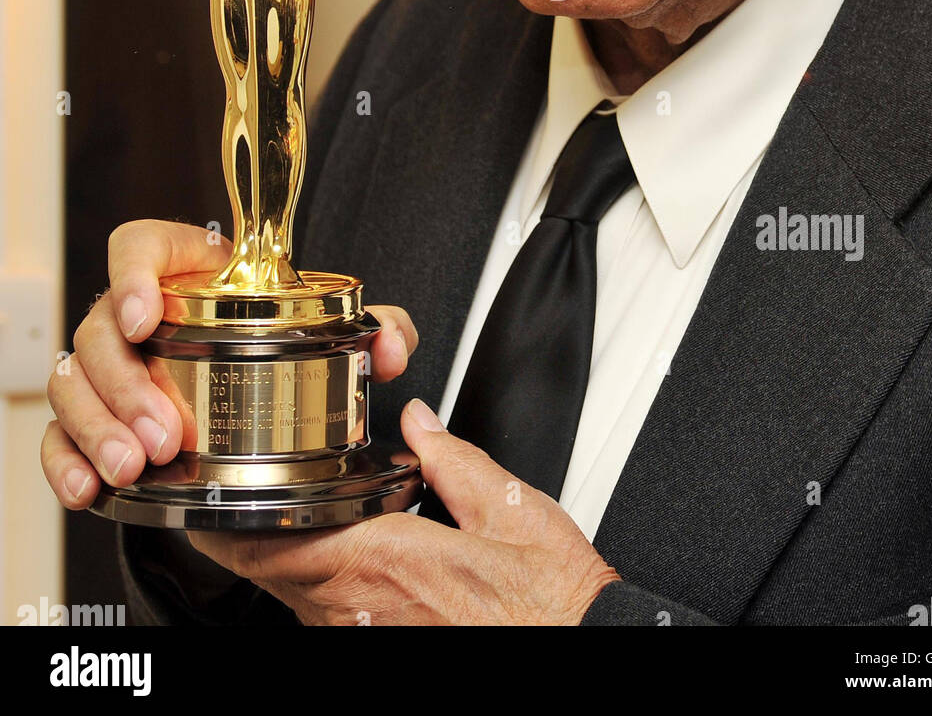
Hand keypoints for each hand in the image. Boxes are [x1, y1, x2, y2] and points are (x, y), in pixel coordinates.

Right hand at [40, 219, 417, 509]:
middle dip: (125, 385)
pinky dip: (67, 461)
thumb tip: (392, 344)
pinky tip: (89, 487)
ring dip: (99, 426)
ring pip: (75, 383)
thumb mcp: (331, 327)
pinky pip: (60, 433)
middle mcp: (137, 314)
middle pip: (101, 330)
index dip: (133, 273)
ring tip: (136, 464)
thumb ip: (375, 326)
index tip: (147, 314)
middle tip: (163, 431)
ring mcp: (112, 366)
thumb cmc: (282, 340)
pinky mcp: (98, 418)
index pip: (140, 247)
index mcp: (187, 272)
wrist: (260, 394)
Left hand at [189, 399, 620, 625]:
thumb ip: (455, 459)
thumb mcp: (513, 511)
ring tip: (298, 513)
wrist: (578, 654)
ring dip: (284, 553)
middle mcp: (356, 611)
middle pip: (264, 569)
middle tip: (243, 490)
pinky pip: (322, 615)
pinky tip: (348, 557)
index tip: (206, 489)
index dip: (221, 517)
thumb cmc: (552, 604)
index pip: (266, 541)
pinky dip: (317, 581)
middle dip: (245, 528)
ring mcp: (359, 640)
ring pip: (290, 593)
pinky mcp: (375, 655)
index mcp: (382, 560)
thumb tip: (423, 424)